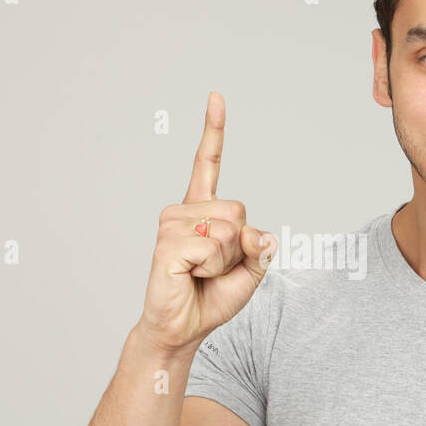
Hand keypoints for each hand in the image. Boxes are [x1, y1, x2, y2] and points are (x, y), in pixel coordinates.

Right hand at [137, 92, 274, 355]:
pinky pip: (212, 247)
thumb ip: (259, 248)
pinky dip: (213, 268)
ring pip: (229, 230)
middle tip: (214, 268)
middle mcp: (183, 210)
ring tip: (201, 273)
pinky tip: (192, 276)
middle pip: (239, 211)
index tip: (215, 97)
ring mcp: (171, 225)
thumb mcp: (250, 271)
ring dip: (226, 260)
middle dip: (240, 247)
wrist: (183, 328)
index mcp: (202, 210)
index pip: (208, 163)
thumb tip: (255, 233)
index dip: (213, 130)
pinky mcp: (167, 244)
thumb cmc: (211, 297)